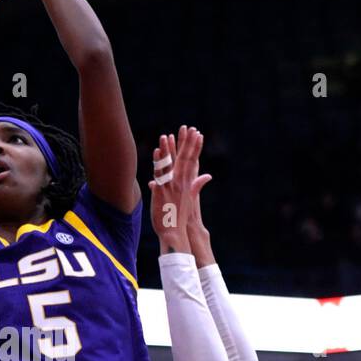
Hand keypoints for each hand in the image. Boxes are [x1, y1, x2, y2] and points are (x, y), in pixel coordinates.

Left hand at [148, 125, 210, 254]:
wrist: (175, 232)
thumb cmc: (179, 218)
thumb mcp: (189, 200)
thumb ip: (195, 186)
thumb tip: (205, 177)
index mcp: (188, 184)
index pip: (193, 161)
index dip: (195, 147)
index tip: (198, 134)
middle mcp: (181, 183)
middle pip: (185, 159)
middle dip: (187, 143)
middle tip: (189, 128)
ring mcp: (172, 186)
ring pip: (171, 164)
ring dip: (168, 149)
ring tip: (166, 135)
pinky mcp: (163, 191)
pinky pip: (160, 173)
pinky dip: (158, 162)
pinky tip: (155, 152)